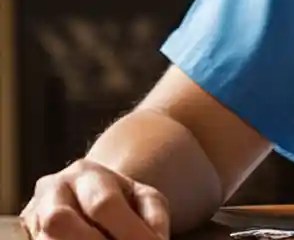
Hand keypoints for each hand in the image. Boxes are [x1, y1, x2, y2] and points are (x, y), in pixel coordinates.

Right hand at [20, 159, 168, 239]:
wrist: (86, 194)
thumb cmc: (122, 199)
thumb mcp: (145, 199)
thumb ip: (154, 218)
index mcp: (86, 173)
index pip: (104, 204)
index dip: (129, 232)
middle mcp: (52, 190)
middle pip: (60, 222)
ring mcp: (32, 215)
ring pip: (45, 239)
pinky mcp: (26, 233)